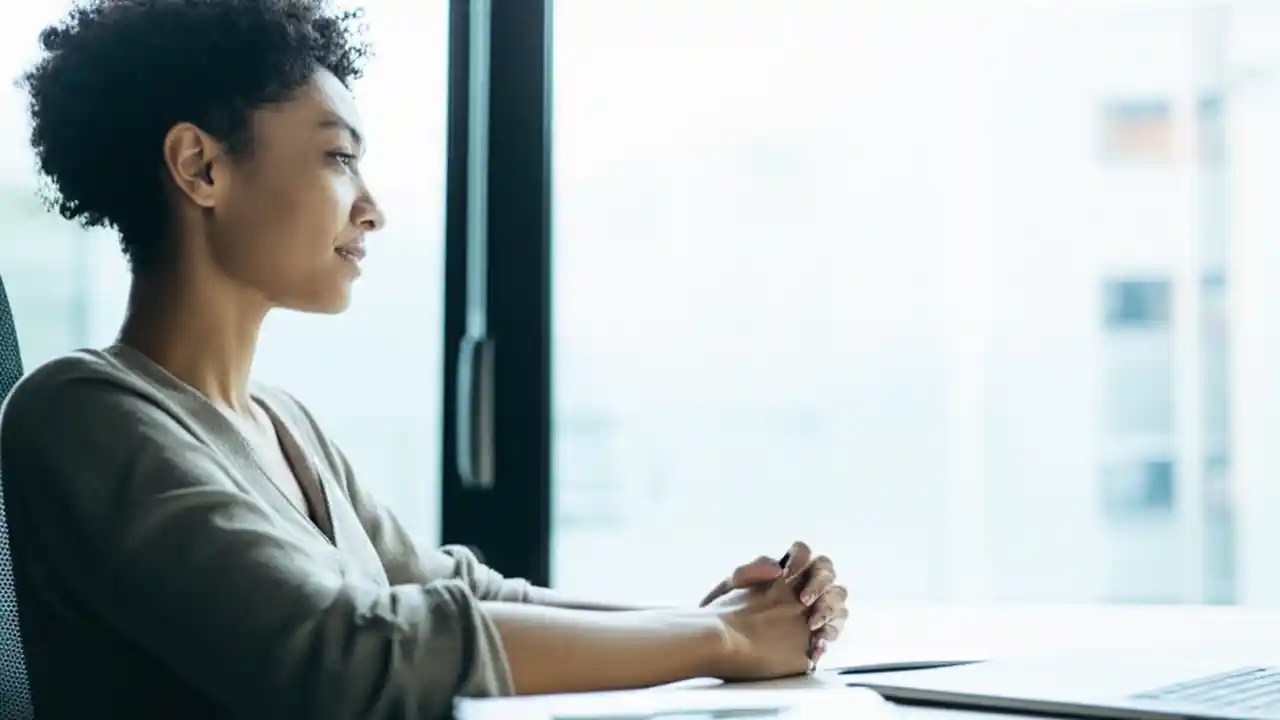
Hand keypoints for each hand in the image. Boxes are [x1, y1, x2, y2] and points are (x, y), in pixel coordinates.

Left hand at [700, 543, 848, 664]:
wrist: (718, 644)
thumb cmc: (722, 613)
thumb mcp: (728, 589)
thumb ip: (749, 571)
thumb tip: (777, 568)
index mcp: (783, 570)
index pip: (804, 552)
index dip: (800, 559)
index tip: (787, 573)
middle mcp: (802, 585)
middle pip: (827, 573)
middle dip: (820, 584)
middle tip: (804, 600)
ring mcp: (812, 609)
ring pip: (837, 599)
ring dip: (830, 608)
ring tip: (813, 624)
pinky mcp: (815, 634)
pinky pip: (833, 629)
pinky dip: (829, 635)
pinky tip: (816, 645)